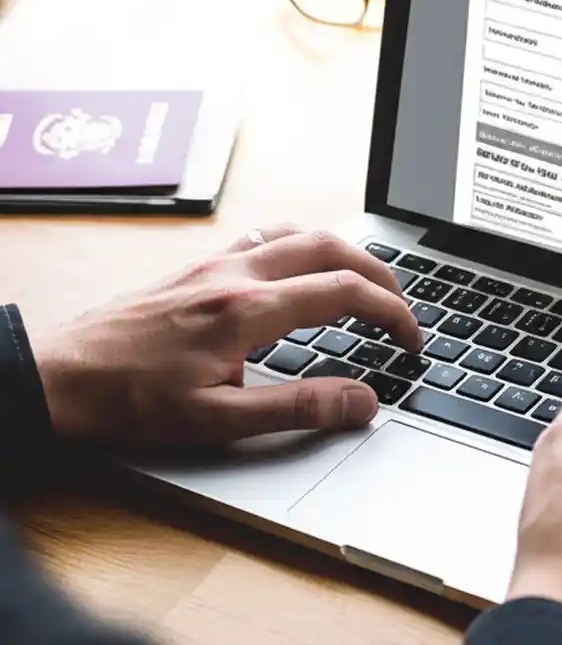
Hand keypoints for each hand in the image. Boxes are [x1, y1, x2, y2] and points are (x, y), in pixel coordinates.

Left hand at [30, 225, 422, 445]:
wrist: (56, 377)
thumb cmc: (129, 402)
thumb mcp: (219, 422)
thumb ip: (298, 409)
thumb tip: (362, 401)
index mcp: (250, 310)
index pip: (347, 292)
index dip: (393, 313)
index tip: (412, 340)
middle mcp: (236, 274)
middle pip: (333, 247)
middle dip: (381, 274)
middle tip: (402, 309)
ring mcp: (215, 265)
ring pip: (300, 232)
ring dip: (345, 252)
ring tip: (366, 284)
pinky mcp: (196, 268)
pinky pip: (265, 237)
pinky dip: (303, 246)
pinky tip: (302, 271)